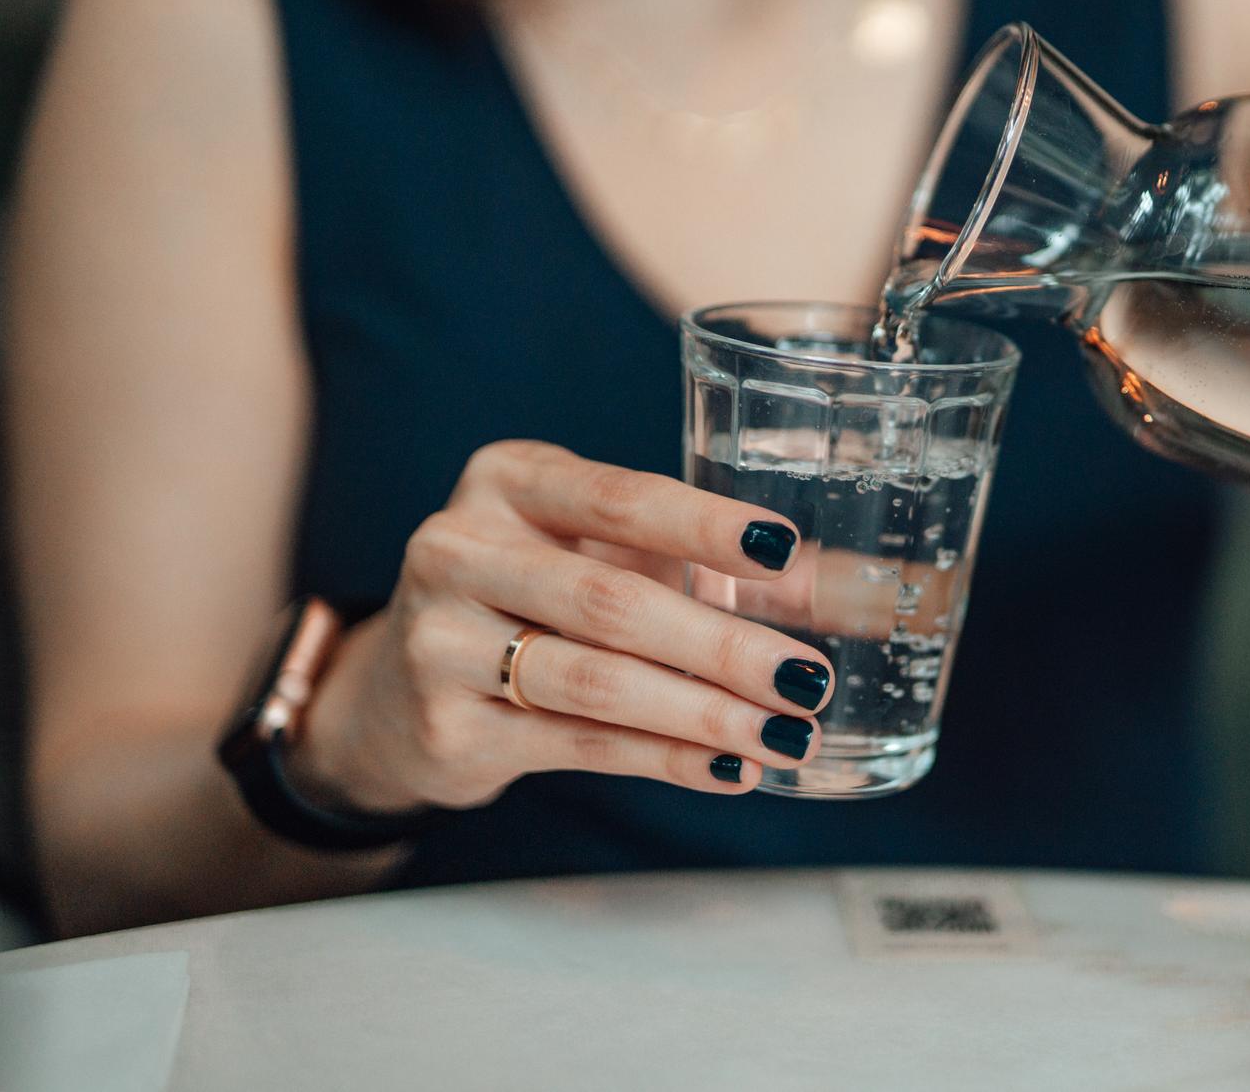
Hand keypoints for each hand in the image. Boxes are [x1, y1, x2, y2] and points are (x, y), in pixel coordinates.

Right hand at [288, 441, 833, 813]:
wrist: (395, 690)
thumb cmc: (535, 598)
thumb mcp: (607, 553)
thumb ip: (715, 564)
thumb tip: (854, 587)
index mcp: (509, 480)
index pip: (621, 498)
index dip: (705, 525)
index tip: (784, 549)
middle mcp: (460, 548)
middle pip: (613, 601)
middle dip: (724, 645)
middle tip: (808, 677)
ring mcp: (441, 639)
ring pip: (596, 680)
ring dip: (704, 714)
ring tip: (786, 734)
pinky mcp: (447, 726)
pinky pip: (575, 742)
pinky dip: (663, 759)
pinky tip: (729, 769)